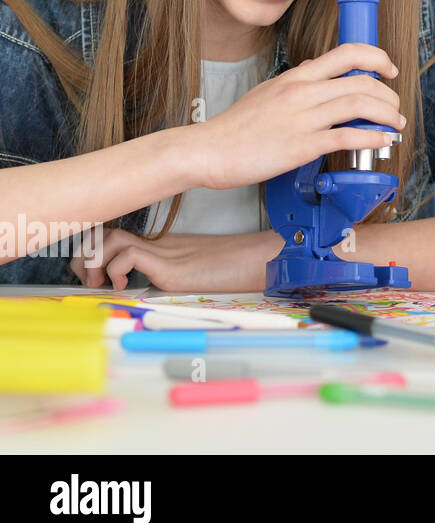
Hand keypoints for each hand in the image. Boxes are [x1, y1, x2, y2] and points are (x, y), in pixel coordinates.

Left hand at [71, 228, 282, 291]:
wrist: (261, 263)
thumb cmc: (237, 270)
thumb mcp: (196, 273)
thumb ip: (173, 274)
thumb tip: (146, 290)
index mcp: (164, 245)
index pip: (115, 233)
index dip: (93, 247)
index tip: (88, 271)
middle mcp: (160, 245)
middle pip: (106, 232)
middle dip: (85, 254)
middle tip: (87, 277)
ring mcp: (165, 253)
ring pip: (111, 240)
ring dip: (96, 261)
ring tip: (101, 282)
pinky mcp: (171, 266)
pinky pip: (130, 256)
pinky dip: (116, 270)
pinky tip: (122, 285)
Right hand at [187, 43, 405, 190]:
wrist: (209, 150)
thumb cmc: (237, 126)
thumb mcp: (269, 90)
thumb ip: (297, 79)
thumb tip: (319, 65)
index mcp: (297, 76)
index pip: (347, 53)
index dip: (377, 58)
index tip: (390, 70)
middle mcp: (303, 91)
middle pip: (362, 81)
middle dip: (389, 95)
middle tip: (395, 108)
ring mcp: (303, 117)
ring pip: (360, 105)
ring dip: (387, 115)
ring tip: (395, 125)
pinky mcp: (302, 145)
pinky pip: (347, 137)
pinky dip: (372, 137)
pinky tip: (382, 141)